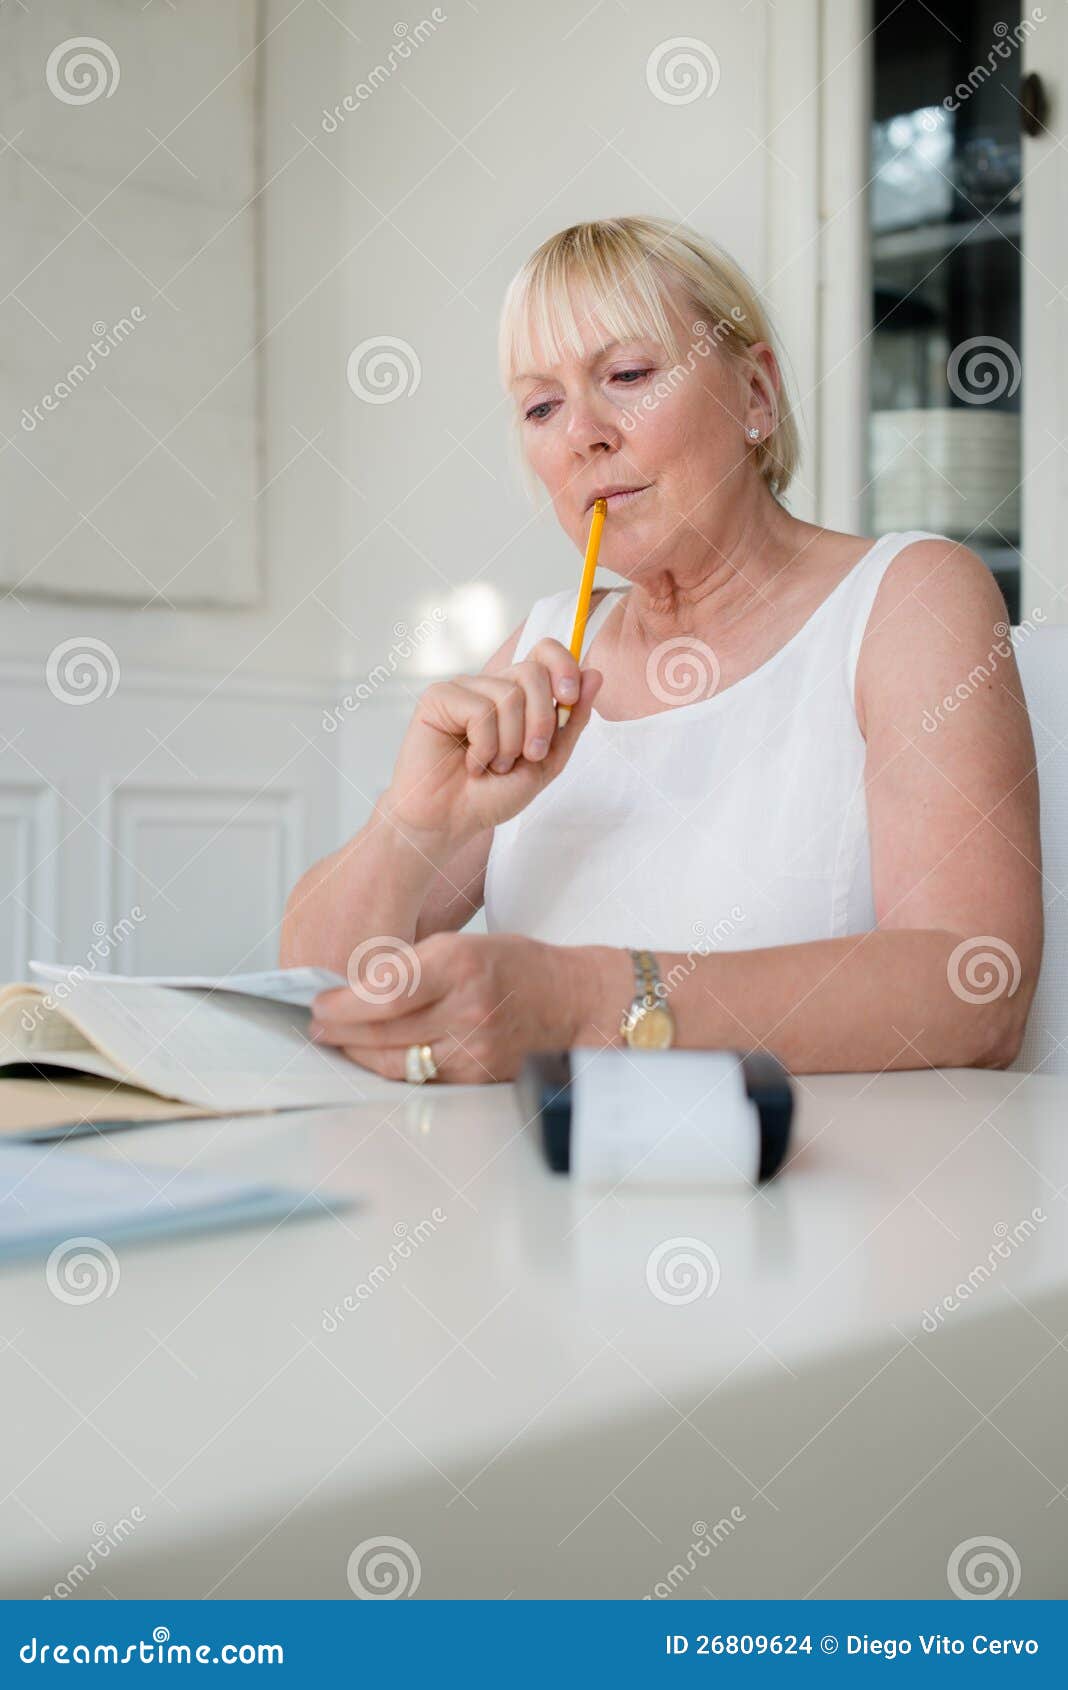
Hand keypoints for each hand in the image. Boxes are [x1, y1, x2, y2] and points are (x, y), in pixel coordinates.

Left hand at [308, 930, 595, 1083]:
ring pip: (396, 1061)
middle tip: (317, 1024)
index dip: (342, 1003)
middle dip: (339, 1029)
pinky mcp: (478, 1077)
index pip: (384, 990)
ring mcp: (474, 1048)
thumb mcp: (462, 944)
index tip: (319, 1002)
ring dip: (358, 1053)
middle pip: (383, 1030)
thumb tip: (352, 989)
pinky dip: (392, 1067)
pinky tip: (377, 1055)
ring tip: (338, 1040)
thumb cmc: (515, 967)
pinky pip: (420, 1077)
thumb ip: (410, 965)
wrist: (572, 1002)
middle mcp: (467, 1008)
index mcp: (460, 963)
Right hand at [380, 640, 602, 852]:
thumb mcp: (547, 762)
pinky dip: (484, 747)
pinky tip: (470, 763)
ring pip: (508, 695)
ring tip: (494, 766)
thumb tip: (595, 673)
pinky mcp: (439, 697)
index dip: (563, 665)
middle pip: (532, 672)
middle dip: (541, 721)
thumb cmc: (492, 793)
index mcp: (519, 694)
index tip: (569, 699)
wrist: (450, 821)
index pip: (545, 651)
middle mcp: (492, 685)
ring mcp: (464, 688)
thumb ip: (572, 721)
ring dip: (510, 744)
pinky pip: (479, 710)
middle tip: (530, 756)